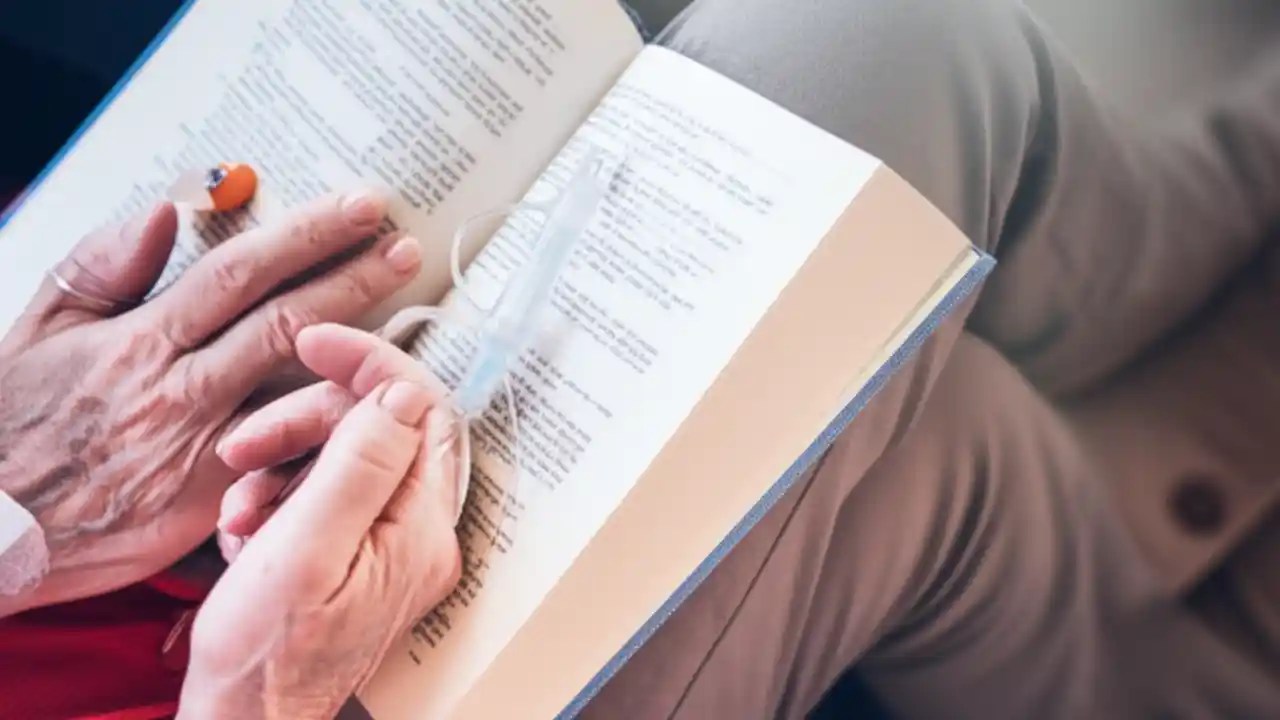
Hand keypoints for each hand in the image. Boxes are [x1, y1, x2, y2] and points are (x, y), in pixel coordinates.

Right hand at [0, 193, 420, 613]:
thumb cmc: (14, 422)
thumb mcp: (36, 328)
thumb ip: (102, 267)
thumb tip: (163, 214)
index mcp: (142, 339)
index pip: (243, 272)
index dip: (309, 236)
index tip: (360, 208)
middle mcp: (181, 389)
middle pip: (287, 323)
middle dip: (355, 281)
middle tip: (406, 251)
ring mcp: (200, 447)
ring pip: (298, 393)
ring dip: (360, 357)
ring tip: (410, 327)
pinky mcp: (208, 501)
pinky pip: (282, 461)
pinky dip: (328, 435)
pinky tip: (374, 412)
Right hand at [212, 324, 458, 559]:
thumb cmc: (265, 664)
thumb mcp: (305, 553)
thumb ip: (361, 465)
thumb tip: (405, 392)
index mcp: (421, 531)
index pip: (422, 409)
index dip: (369, 366)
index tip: (311, 343)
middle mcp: (419, 540)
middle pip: (376, 433)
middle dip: (305, 427)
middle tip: (242, 449)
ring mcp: (389, 558)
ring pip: (341, 467)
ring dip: (281, 474)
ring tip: (235, 515)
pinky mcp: (355, 574)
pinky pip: (323, 507)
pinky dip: (278, 507)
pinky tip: (240, 535)